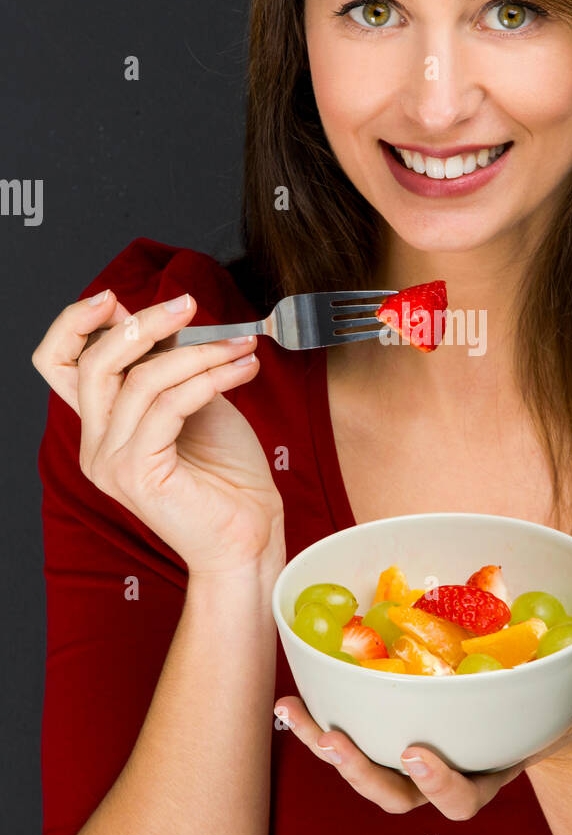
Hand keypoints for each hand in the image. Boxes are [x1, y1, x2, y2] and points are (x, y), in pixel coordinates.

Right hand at [32, 288, 284, 575]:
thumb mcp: (195, 404)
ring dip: (199, 351)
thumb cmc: (227, 476)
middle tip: (188, 305)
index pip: (58, 363)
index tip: (112, 297)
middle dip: (144, 323)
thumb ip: (171, 369)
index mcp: (102, 427)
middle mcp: (96, 446)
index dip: (74, 323)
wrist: (249, 537)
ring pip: (140, 380)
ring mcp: (112, 462)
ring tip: (240, 345)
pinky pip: (169, 406)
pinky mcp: (139, 474)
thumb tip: (166, 319)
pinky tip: (241, 369)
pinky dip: (209, 378)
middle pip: (94, 362)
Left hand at [275, 654, 571, 819]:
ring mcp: (412, 752)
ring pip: (362, 766)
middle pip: (396, 794)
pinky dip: (321, 714)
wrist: (542, 703)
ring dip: (326, 745)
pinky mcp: (391, 723)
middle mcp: (444, 773)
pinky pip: (353, 727)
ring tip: (297, 715)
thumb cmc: (570, 708)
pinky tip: (294, 692)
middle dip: (361, 773)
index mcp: (488, 775)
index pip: (462, 800)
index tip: (417, 752)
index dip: (438, 784)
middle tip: (337, 741)